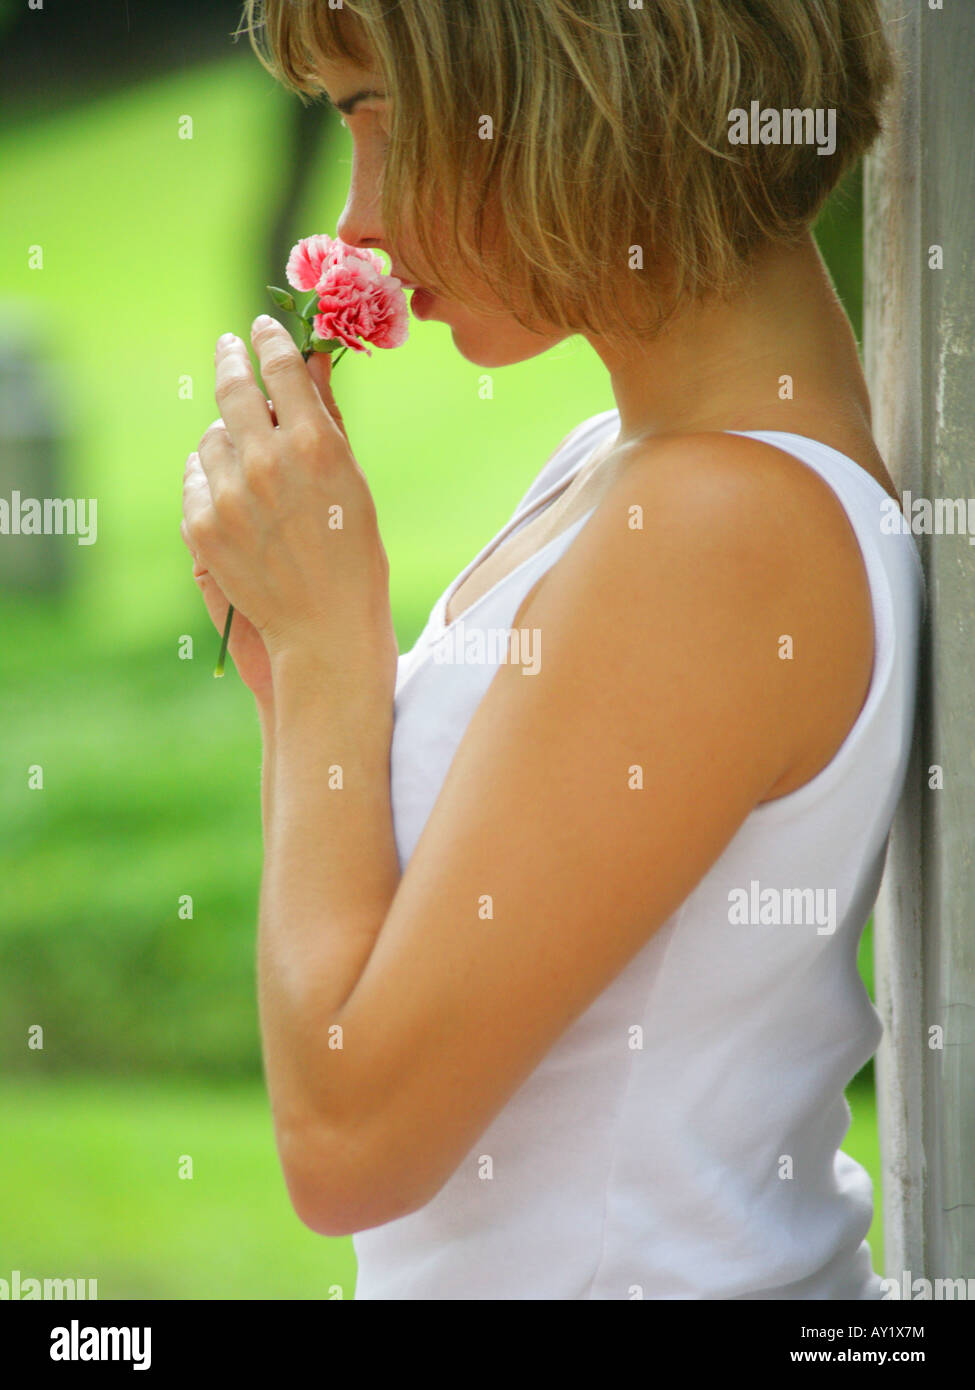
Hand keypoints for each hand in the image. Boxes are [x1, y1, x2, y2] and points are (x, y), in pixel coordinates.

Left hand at [181, 317, 397, 701]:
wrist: (324, 629)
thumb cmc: (354, 554)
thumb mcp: (352, 480)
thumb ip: (327, 417)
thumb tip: (310, 360)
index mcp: (315, 447)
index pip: (281, 368)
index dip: (270, 342)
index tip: (262, 329)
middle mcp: (268, 464)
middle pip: (233, 389)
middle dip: (231, 361)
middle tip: (230, 348)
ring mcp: (229, 496)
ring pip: (210, 437)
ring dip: (226, 437)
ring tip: (248, 460)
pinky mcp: (202, 527)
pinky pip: (195, 479)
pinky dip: (209, 479)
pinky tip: (233, 496)